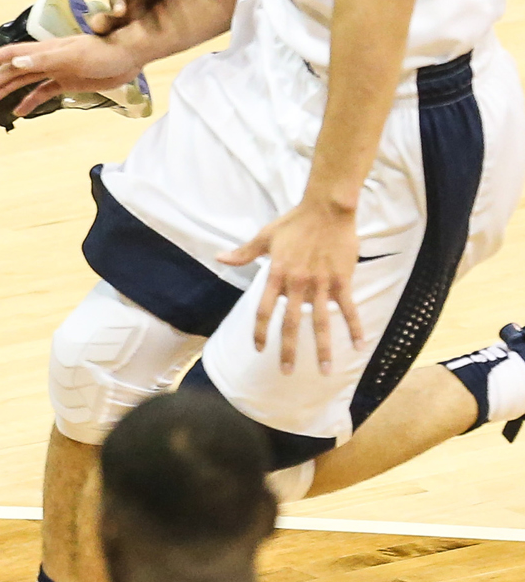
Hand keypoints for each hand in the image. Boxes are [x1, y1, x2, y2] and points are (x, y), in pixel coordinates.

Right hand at [0, 35, 143, 118]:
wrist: (130, 55)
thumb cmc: (103, 51)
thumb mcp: (73, 55)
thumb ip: (43, 58)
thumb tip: (15, 62)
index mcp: (44, 50)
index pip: (11, 54)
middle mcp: (46, 59)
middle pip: (13, 71)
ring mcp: (56, 71)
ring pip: (24, 81)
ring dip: (6, 91)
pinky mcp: (67, 82)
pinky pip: (43, 92)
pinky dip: (30, 101)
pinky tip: (20, 112)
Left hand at [219, 200, 367, 374]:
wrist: (326, 209)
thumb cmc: (294, 222)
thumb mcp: (265, 236)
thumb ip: (244, 253)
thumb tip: (220, 258)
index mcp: (277, 275)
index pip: (265, 310)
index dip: (261, 331)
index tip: (260, 349)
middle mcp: (297, 284)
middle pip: (291, 324)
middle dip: (289, 350)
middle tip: (287, 372)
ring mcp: (321, 284)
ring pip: (322, 323)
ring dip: (324, 348)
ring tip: (327, 370)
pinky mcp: (342, 280)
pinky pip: (349, 309)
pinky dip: (355, 327)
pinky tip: (360, 345)